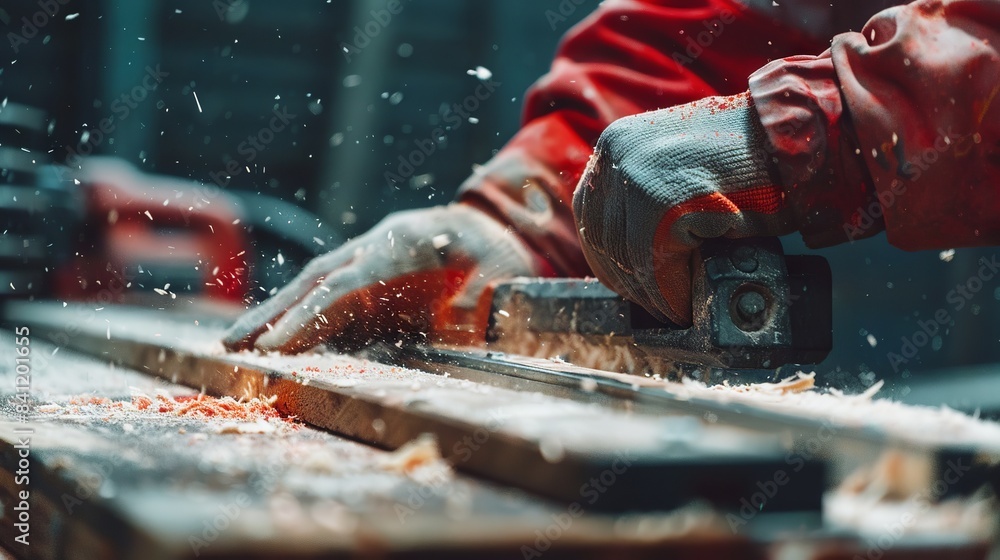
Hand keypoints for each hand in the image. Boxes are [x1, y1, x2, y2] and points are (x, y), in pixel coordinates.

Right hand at [222, 204, 540, 352]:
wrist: (498, 231)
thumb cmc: (500, 257)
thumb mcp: (499, 277)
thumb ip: (474, 302)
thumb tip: (454, 323)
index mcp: (402, 243)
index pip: (347, 283)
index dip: (311, 315)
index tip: (276, 344)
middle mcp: (375, 248)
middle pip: (317, 282)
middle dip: (274, 315)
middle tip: (233, 346)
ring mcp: (368, 260)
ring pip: (313, 288)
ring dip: (275, 316)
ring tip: (234, 346)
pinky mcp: (368, 279)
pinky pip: (327, 300)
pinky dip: (298, 319)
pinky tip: (272, 340)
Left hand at [573, 93, 795, 325]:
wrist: (799, 141)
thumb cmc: (749, 161)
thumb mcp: (681, 166)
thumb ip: (648, 195)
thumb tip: (628, 256)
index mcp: (616, 143)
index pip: (590, 215)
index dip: (608, 258)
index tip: (630, 284)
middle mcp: (617, 153)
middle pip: (604, 241)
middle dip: (630, 282)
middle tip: (658, 306)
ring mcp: (637, 175)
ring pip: (629, 260)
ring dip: (654, 295)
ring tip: (678, 308)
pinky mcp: (663, 202)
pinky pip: (656, 268)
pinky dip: (672, 294)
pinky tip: (689, 304)